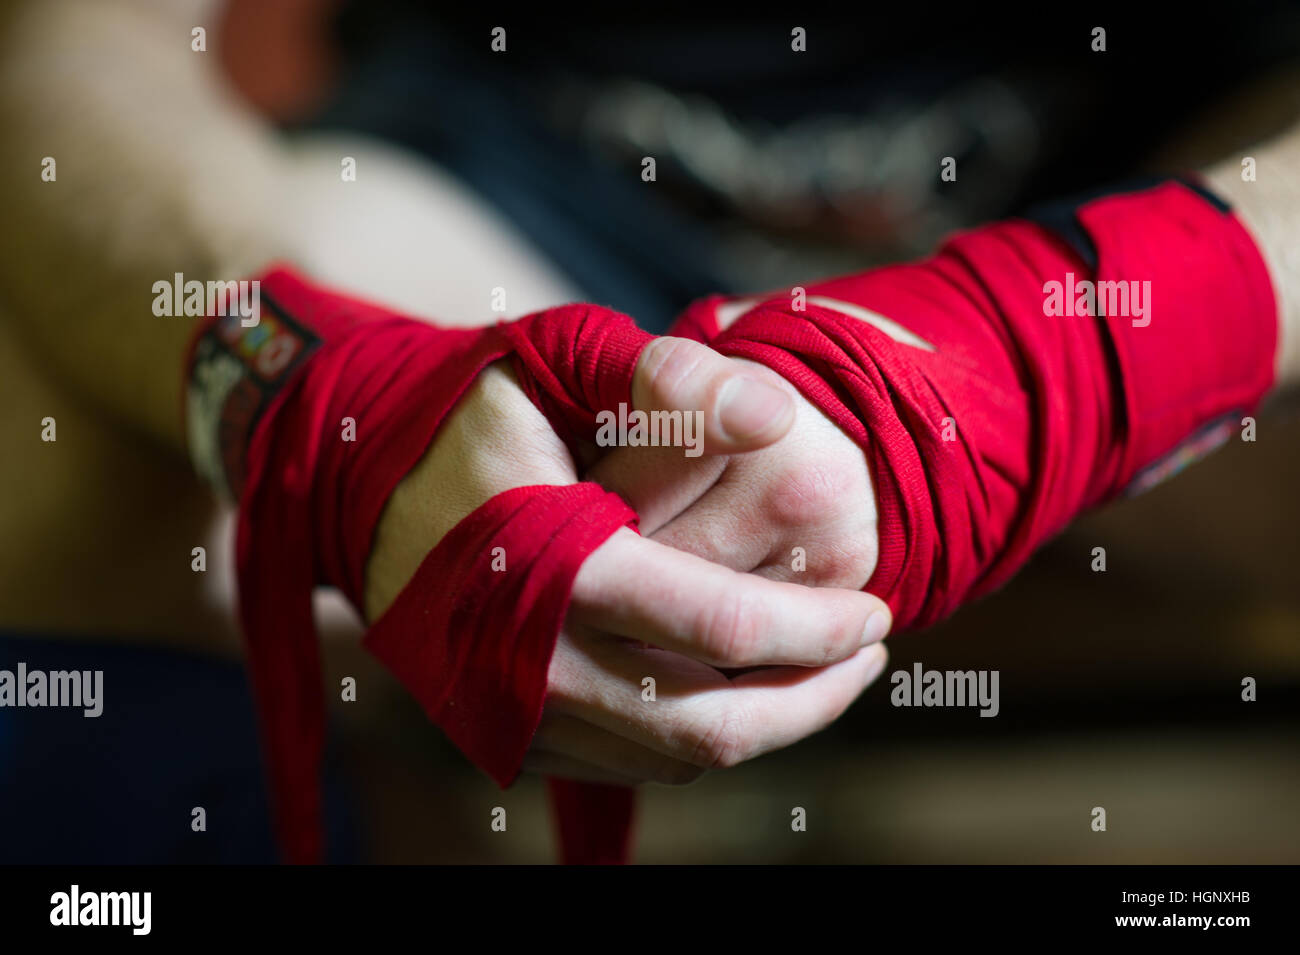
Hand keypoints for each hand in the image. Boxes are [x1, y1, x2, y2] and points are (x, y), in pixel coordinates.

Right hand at [363, 345, 892, 786]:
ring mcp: (512, 712)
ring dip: (767, 727)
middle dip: (812, 697)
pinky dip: (699, 739)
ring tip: (821, 674)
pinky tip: (738, 690)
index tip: (880, 610)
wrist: (352, 478)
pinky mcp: (505, 734)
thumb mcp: (561, 360)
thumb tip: (780, 416)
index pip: (725, 630)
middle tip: (870, 656)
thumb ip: (670, 380)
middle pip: (711, 726)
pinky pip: (630, 765)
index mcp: (555, 570)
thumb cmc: (472, 405)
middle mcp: (531, 665)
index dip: (819, 628)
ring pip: (675, 760)